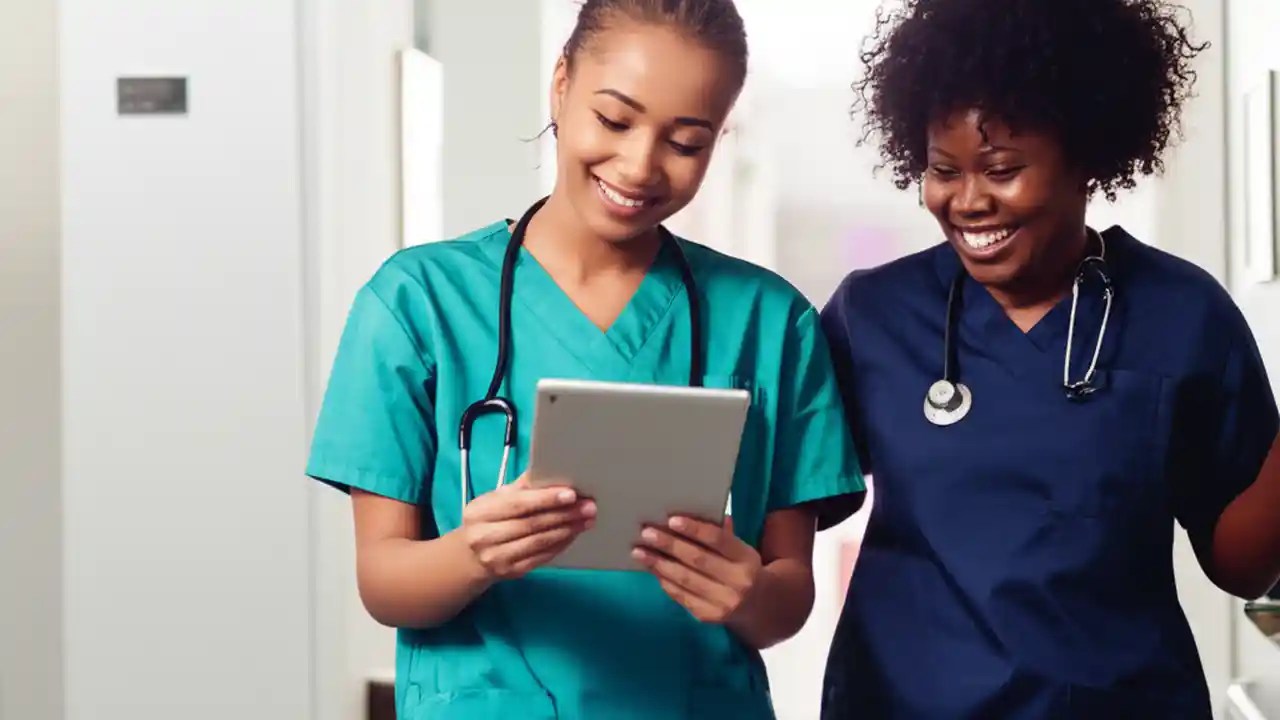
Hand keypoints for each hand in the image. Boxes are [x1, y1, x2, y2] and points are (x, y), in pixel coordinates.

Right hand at [460, 475, 594, 580]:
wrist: (471, 557)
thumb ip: (522, 487)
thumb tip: (551, 469)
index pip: (517, 504)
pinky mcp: (510, 572)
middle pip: (531, 524)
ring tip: (586, 520)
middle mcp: (483, 536)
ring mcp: (496, 557)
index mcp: (479, 512)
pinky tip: (573, 534)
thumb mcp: (497, 499)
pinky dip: (560, 545)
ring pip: (539, 542)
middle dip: (564, 515)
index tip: (571, 494)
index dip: (546, 499)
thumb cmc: (489, 520)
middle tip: (588, 507)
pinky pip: (541, 558)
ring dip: (567, 530)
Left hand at [632, 516, 762, 623]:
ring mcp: (723, 603)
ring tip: (639, 551)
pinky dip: (664, 581)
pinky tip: (651, 569)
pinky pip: (681, 596)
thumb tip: (688, 514)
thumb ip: (719, 533)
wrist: (758, 607)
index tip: (672, 520)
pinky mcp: (708, 617)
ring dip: (658, 564)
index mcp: (746, 558)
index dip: (695, 530)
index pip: (719, 540)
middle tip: (647, 533)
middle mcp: (738, 582)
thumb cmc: (741, 567)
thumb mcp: (740, 549)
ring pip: (685, 580)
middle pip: (698, 560)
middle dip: (669, 545)